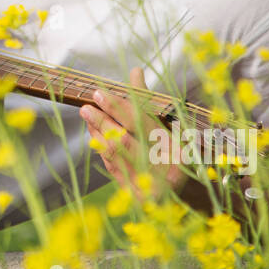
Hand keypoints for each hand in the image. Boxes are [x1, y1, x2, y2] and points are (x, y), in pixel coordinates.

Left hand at [79, 67, 184, 197]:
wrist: (182, 192)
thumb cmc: (173, 151)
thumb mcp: (168, 126)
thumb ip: (147, 102)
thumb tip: (134, 71)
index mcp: (174, 149)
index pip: (140, 123)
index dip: (117, 107)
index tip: (98, 93)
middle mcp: (163, 169)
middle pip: (124, 141)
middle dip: (102, 122)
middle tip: (86, 107)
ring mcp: (148, 185)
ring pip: (115, 156)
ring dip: (98, 135)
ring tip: (88, 117)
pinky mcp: (135, 196)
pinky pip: (113, 169)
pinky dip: (103, 150)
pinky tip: (95, 135)